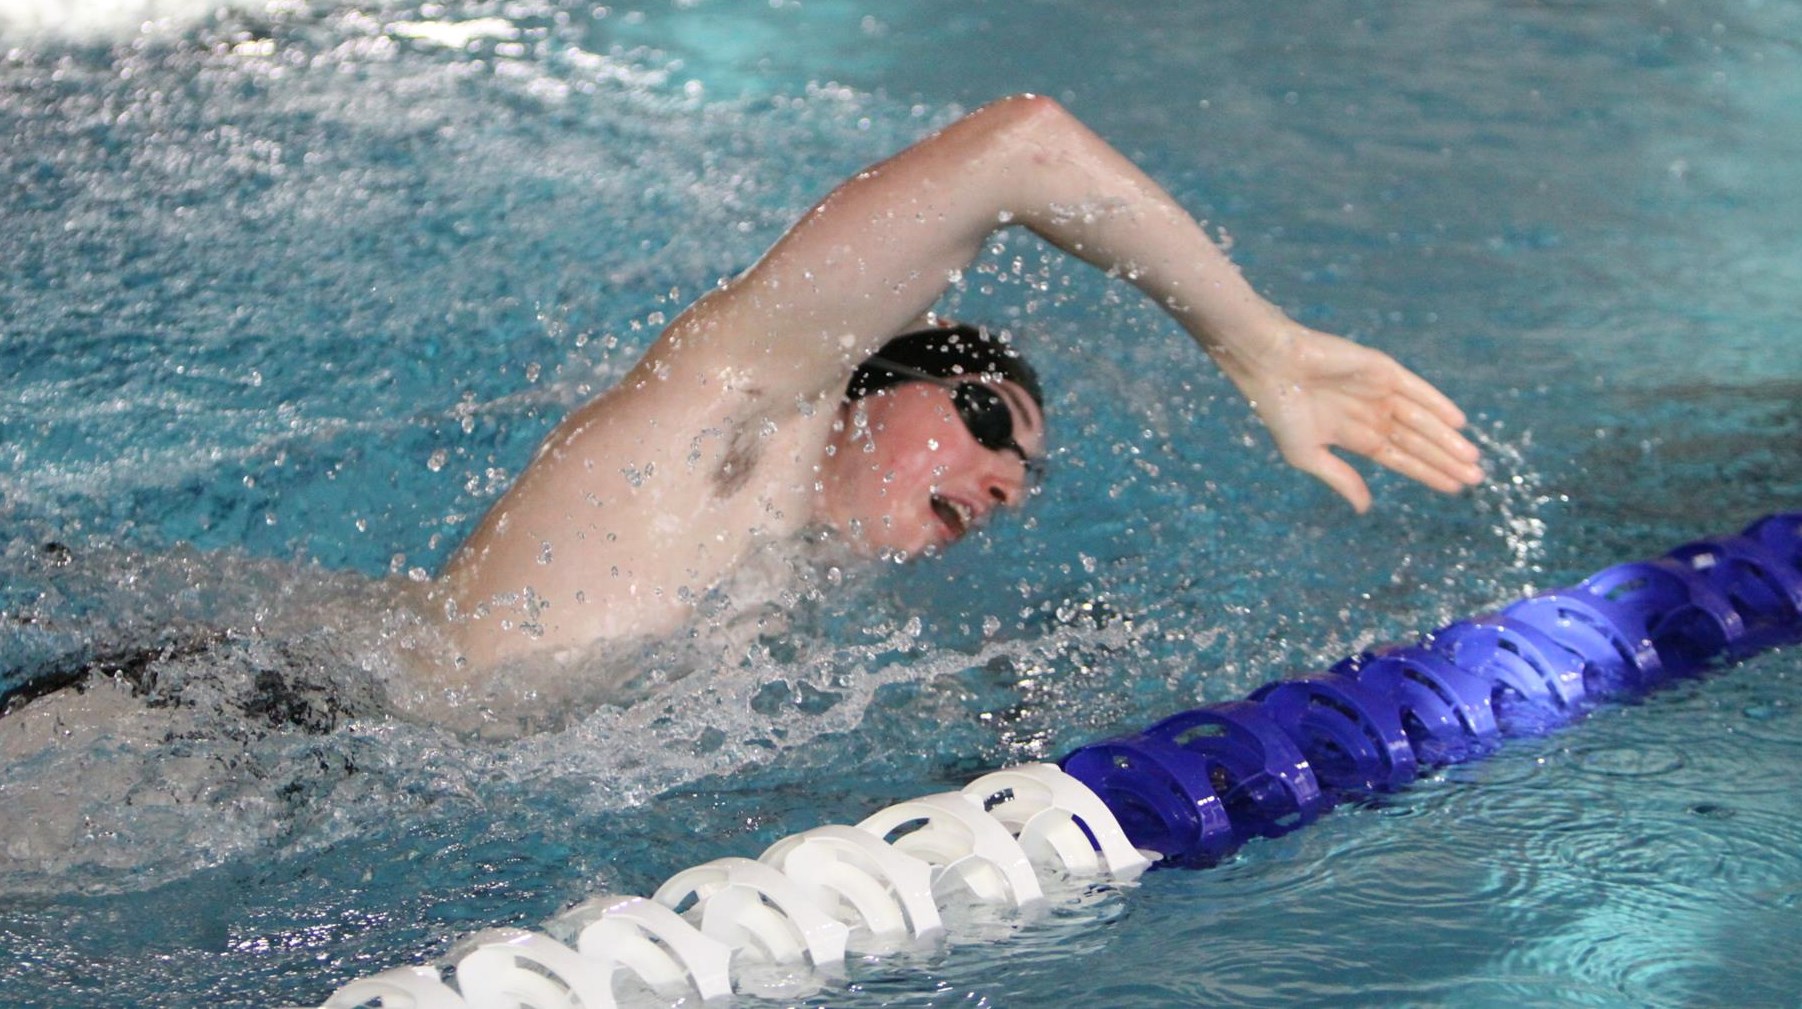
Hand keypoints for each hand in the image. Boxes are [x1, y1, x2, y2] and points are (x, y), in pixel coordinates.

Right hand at [1222, 325, 1483, 512]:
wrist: (1270, 367)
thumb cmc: (1280, 411)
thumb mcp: (1307, 455)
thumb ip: (1340, 479)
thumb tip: (1365, 508)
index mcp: (1354, 435)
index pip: (1401, 457)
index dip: (1428, 472)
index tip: (1454, 488)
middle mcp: (1371, 413)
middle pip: (1418, 442)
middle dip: (1446, 460)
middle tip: (1477, 478)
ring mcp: (1379, 391)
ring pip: (1422, 419)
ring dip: (1447, 439)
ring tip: (1472, 459)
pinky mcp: (1382, 369)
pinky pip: (1417, 389)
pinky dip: (1438, 404)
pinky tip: (1458, 422)